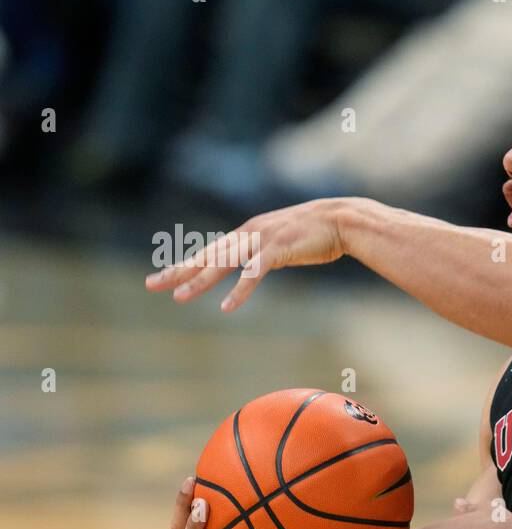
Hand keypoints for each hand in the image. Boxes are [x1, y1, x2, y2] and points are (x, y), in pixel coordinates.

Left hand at [144, 197, 354, 311]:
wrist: (343, 220)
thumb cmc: (319, 233)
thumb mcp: (284, 241)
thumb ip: (267, 251)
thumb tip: (259, 264)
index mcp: (249, 231)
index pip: (210, 250)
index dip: (186, 263)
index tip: (164, 276)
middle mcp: (248, 233)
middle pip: (207, 255)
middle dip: (178, 270)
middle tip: (151, 284)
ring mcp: (261, 241)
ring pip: (223, 264)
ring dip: (199, 281)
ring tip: (178, 296)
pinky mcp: (277, 251)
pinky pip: (253, 274)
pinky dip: (239, 291)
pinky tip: (226, 307)